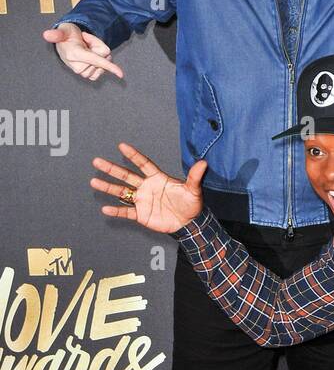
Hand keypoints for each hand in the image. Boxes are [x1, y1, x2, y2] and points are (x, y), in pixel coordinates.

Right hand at [43, 23, 124, 80]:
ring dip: (99, 53)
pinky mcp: (89, 75)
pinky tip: (92, 56)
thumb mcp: (63, 30)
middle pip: (103, 56)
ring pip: (104, 62)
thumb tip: (46, 34)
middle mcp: (79, 67)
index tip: (121, 74)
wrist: (64, 44)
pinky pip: (102, 69)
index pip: (96, 60)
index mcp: (75, 55)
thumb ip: (56, 34)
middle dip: (98, 46)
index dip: (109, 66)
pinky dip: (100, 62)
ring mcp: (84, 72)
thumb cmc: (67, 35)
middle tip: (86, 41)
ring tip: (87, 48)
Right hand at [91, 143, 206, 232]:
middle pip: (126, 175)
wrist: (189, 223)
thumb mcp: (193, 190)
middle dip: (112, 169)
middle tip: (97, 161)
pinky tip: (105, 208)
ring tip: (94, 181)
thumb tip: (204, 163)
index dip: (133, 155)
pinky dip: (116, 210)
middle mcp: (146, 187)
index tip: (121, 145)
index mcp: (157, 178)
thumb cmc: (191, 204)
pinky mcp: (141, 214)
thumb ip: (195, 177)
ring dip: (108, 187)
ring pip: (122, 192)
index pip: (143, 164)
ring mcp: (142, 200)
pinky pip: (126, 212)